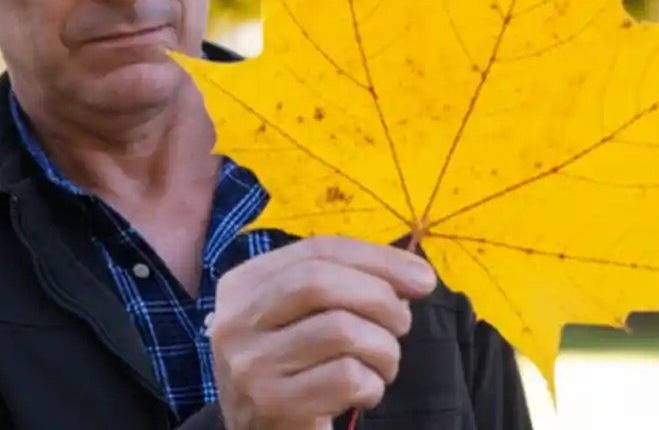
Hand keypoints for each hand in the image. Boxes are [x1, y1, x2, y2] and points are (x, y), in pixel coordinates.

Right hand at [208, 235, 437, 429]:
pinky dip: (372, 384)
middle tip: (402, 324)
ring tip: (383, 365)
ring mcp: (251, 365)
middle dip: (380, 298)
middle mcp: (235, 321)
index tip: (422, 278)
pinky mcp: (273, 406)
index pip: (317, 250)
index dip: (377, 259)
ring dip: (383, 348)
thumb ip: (344, 286)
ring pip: (342, 331)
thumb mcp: (301, 316)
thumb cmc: (292, 366)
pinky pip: (347, 378)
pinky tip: (364, 392)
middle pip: (321, 283)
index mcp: (242, 285)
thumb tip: (415, 277)